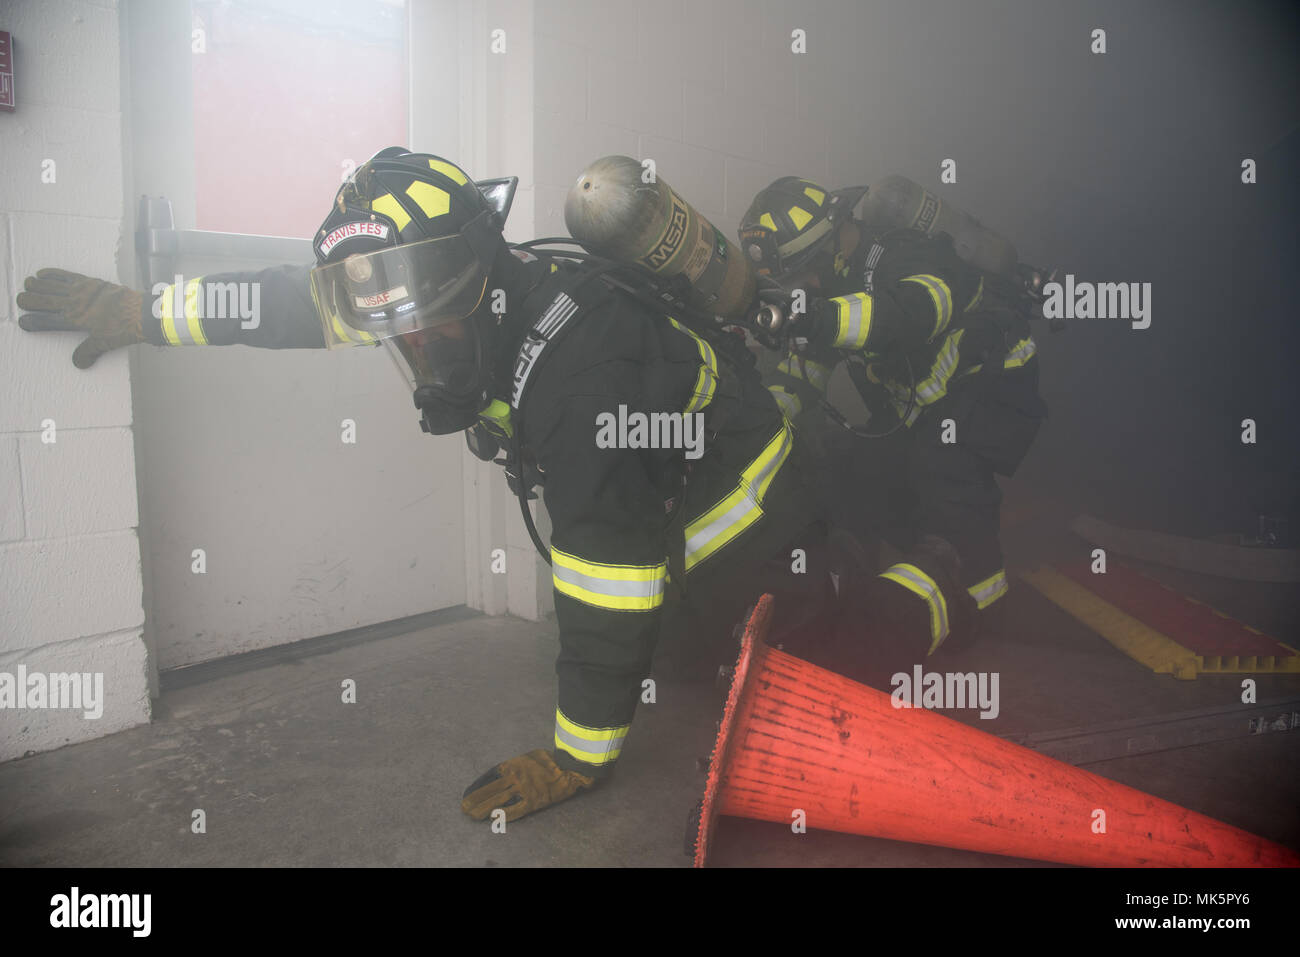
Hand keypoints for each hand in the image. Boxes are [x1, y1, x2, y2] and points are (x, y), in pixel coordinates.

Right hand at [16, 268, 144, 367]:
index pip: (48, 321)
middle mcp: (75, 304)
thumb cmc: (125, 329)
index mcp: (77, 320)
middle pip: (46, 301)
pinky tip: (42, 273)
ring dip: (37, 285)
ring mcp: (82, 291)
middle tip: (19, 299)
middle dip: (30, 300)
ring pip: (53, 286)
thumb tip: (78, 363)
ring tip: (26, 284)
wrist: (143, 313)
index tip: (23, 322)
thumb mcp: (105, 343)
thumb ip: (89, 351)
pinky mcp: (91, 282)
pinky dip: (53, 273)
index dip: (34, 322)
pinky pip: (67, 275)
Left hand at [461, 749, 595, 822]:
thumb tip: (502, 772)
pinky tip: (494, 817)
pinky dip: (503, 814)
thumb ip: (515, 764)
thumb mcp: (528, 756)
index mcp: (513, 764)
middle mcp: (515, 776)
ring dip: (484, 808)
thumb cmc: (550, 760)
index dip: (477, 786)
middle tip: (464, 807)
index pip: (489, 776)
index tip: (468, 793)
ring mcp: (524, 789)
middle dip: (475, 799)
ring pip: (499, 800)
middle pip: (490, 789)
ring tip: (472, 815)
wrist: (569, 767)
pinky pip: (515, 809)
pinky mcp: (533, 801)